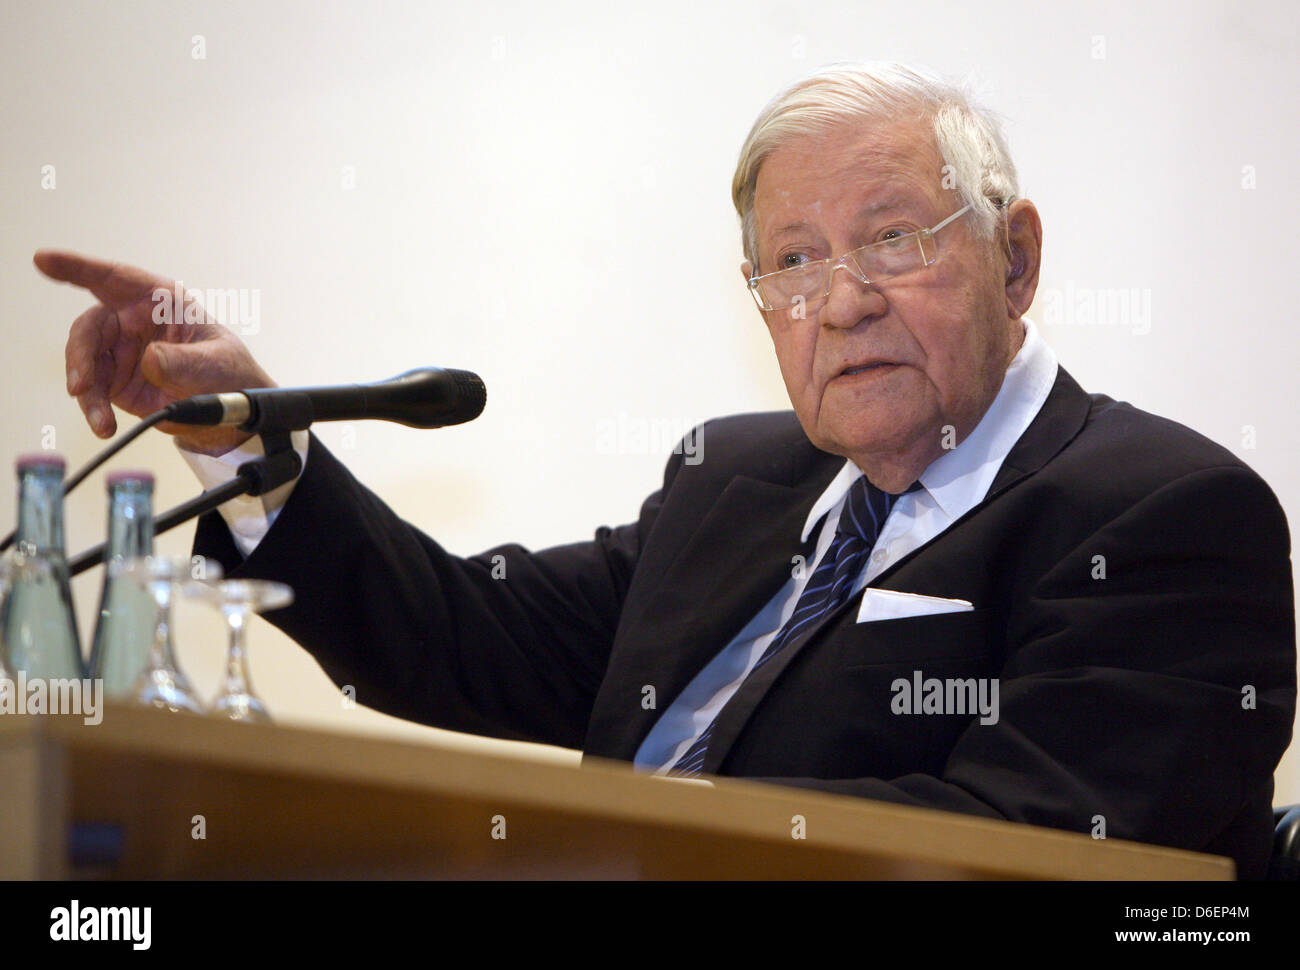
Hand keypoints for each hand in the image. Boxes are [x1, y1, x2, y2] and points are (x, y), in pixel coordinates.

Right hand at [35, 250, 275, 455]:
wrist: (233, 413)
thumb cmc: (231, 373)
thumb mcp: (216, 364)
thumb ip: (185, 362)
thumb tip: (151, 359)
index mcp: (162, 302)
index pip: (116, 278)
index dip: (78, 267)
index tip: (43, 259)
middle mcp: (135, 321)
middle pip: (92, 326)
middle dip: (80, 354)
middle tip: (80, 385)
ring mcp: (122, 351)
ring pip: (85, 360)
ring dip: (86, 389)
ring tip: (100, 419)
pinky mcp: (116, 380)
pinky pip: (92, 389)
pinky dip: (93, 408)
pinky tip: (103, 425)